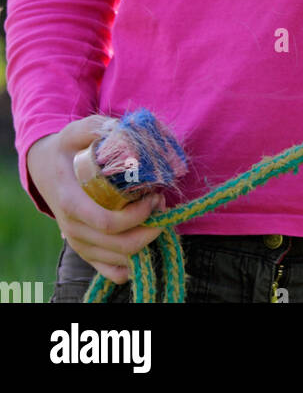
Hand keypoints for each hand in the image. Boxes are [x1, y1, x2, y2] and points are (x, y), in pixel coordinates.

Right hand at [26, 116, 165, 284]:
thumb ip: (96, 127)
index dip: (138, 215)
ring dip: (146, 242)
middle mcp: (73, 229)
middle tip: (162, 204)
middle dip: (150, 228)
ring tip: (155, 215)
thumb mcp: (76, 131)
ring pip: (120, 260)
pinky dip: (133, 263)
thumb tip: (121, 128)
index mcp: (71, 202)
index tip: (155, 196)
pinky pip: (112, 272)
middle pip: (120, 245)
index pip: (108, 222)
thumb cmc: (65, 149)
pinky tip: (144, 239)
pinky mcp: (86, 252)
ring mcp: (79, 244)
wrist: (43, 169)